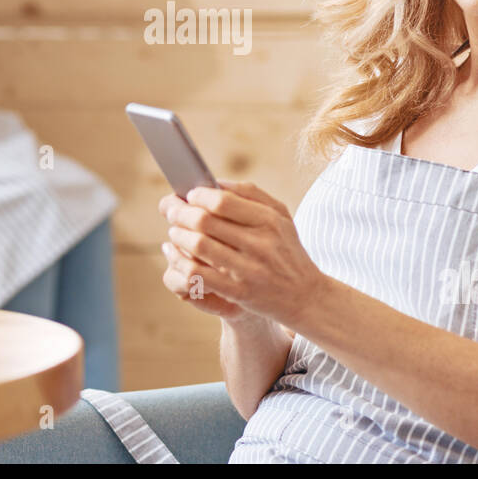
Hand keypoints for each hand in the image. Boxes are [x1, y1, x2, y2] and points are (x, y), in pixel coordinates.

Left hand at [158, 179, 322, 328]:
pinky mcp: (238, 292)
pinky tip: (176, 256)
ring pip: (198, 246)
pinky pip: (198, 275)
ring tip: (174, 232)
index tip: (189, 195)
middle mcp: (260, 244)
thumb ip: (251, 194)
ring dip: (178, 235)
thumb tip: (214, 182)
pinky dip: (180, 262)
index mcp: (269, 220)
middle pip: (205, 221)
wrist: (306, 296)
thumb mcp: (281, 216)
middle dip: (180, 213)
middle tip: (171, 211)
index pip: (222, 201)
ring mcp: (249, 270)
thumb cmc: (287, 250)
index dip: (198, 196)